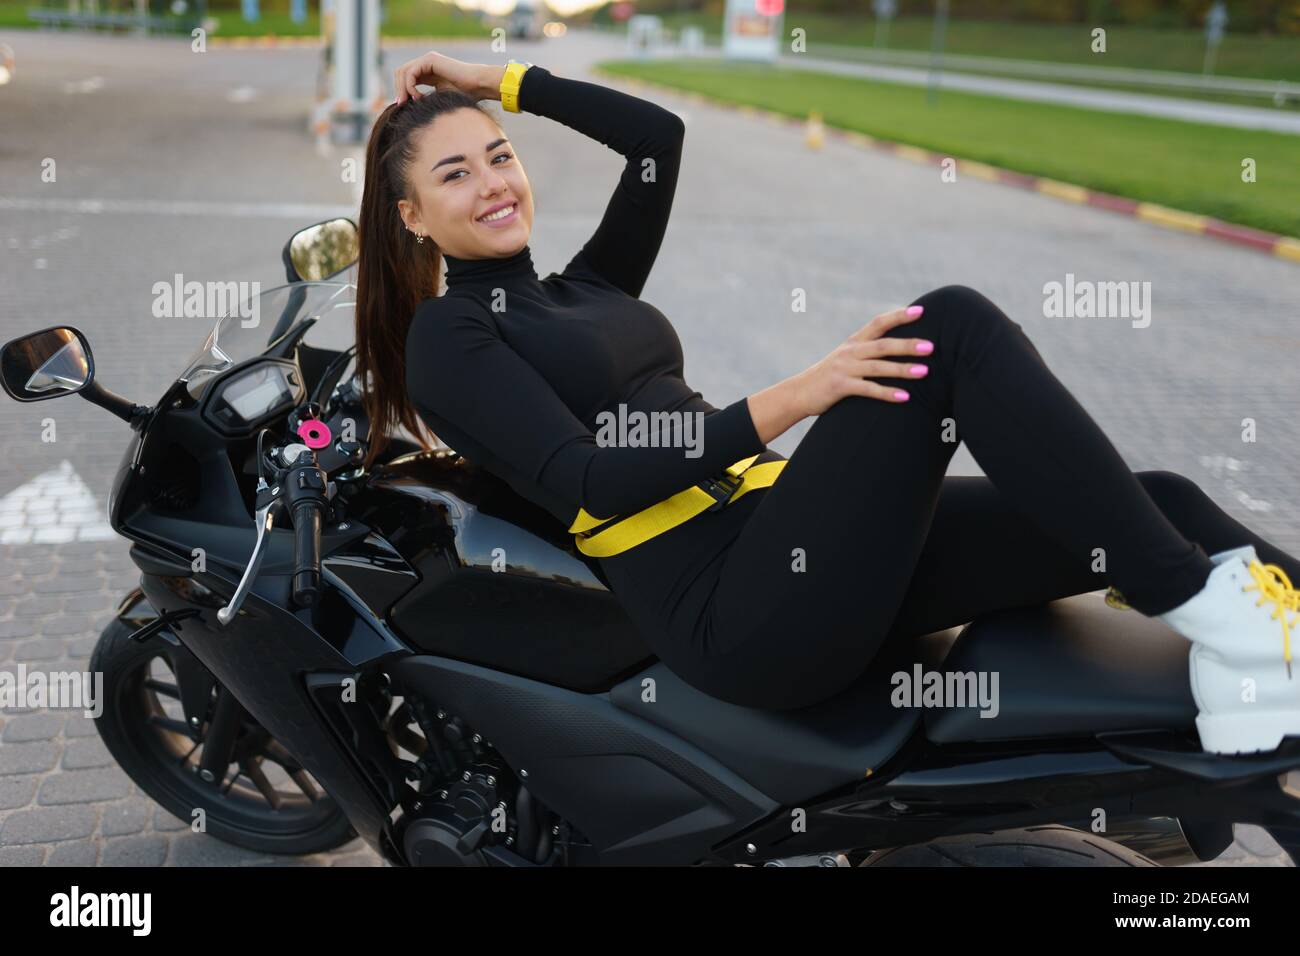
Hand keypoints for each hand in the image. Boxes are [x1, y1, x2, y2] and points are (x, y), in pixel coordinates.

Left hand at [393, 51, 495, 104]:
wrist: (478, 86)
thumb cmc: (465, 96)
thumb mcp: (439, 98)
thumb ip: (424, 99)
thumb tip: (407, 106)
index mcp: (428, 71)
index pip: (406, 77)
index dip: (401, 90)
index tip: (402, 106)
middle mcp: (426, 62)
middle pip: (400, 72)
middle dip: (399, 89)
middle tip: (401, 105)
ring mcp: (428, 59)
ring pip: (403, 71)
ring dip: (402, 88)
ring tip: (407, 102)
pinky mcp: (430, 59)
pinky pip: (411, 72)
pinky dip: (410, 86)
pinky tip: (418, 97)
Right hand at [791, 305, 933, 415]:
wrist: (798, 393)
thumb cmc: (828, 377)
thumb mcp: (846, 359)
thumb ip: (867, 352)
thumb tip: (896, 348)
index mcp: (853, 342)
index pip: (878, 323)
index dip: (899, 316)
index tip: (921, 311)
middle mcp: (850, 352)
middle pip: (883, 345)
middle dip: (908, 345)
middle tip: (931, 346)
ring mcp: (844, 368)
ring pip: (878, 367)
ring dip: (903, 369)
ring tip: (925, 371)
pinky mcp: (840, 386)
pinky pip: (868, 389)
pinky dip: (887, 393)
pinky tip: (904, 397)